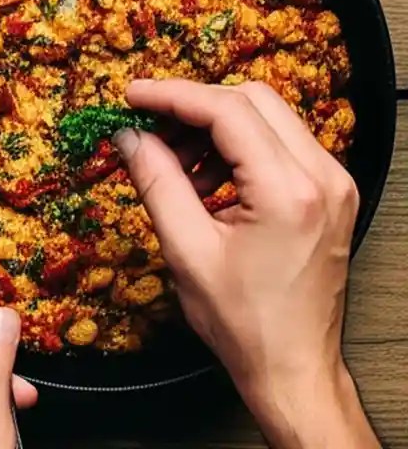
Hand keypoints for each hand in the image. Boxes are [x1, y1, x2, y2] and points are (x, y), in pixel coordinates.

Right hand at [113, 79, 376, 448]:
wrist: (294, 367)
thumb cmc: (243, 322)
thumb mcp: (186, 250)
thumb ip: (157, 182)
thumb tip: (129, 136)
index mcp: (289, 191)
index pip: (228, 111)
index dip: (173, 95)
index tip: (132, 96)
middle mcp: (323, 177)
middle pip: (254, 101)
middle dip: (194, 107)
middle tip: (148, 128)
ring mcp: (333, 184)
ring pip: (268, 118)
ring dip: (215, 128)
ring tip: (173, 164)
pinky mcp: (330, 194)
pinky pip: (280, 146)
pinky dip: (237, 149)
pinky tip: (204, 181)